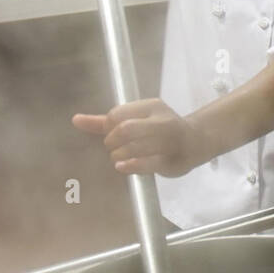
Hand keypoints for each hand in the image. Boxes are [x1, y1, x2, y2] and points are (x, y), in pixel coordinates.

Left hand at [73, 99, 210, 177]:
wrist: (197, 141)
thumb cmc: (161, 130)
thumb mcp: (135, 120)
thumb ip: (105, 122)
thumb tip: (75, 120)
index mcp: (151, 106)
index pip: (118, 114)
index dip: (108, 128)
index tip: (112, 136)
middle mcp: (162, 120)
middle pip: (126, 129)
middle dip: (112, 142)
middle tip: (112, 148)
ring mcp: (170, 140)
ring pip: (135, 147)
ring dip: (119, 155)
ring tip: (119, 159)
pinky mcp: (173, 159)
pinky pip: (148, 163)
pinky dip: (131, 166)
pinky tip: (123, 166)